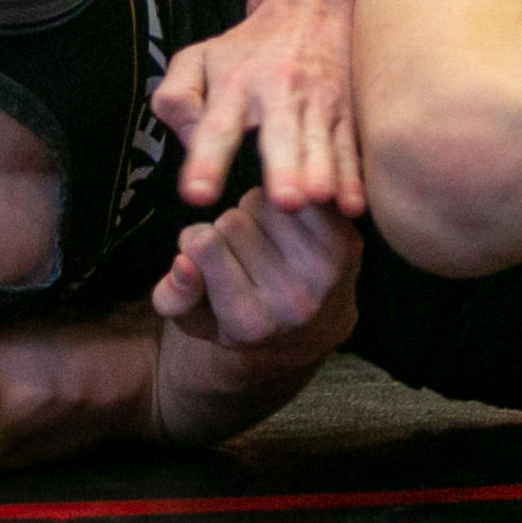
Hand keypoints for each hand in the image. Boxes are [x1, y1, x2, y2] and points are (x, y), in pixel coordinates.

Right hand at [149, 188, 361, 359]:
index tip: (205, 257)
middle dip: (228, 228)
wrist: (313, 329)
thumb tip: (183, 263)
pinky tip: (289, 225)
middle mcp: (291, 302)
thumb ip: (173, 298)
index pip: (203, 245)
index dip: (195, 240)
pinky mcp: (347, 243)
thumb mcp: (196, 321)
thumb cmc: (243, 317)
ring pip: (265, 202)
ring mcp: (324, 271)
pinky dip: (287, 201)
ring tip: (266, 241)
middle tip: (241, 252)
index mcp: (249, 323)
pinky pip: (299, 193)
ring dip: (258, 213)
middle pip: (232, 221)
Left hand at [151, 0, 365, 215]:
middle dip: (283, 167)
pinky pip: (349, 147)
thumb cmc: (245, 49)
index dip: (206, 160)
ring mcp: (317, 103)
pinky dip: (353, 177)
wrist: (309, 8)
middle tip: (285, 201)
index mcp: (234, 85)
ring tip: (319, 198)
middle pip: (280, 134)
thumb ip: (176, 100)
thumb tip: (188, 145)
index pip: (217, 126)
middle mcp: (278, 93)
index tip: (197, 194)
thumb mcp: (196, 59)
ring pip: (321, 142)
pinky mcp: (345, 113)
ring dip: (322, 173)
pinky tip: (353, 206)